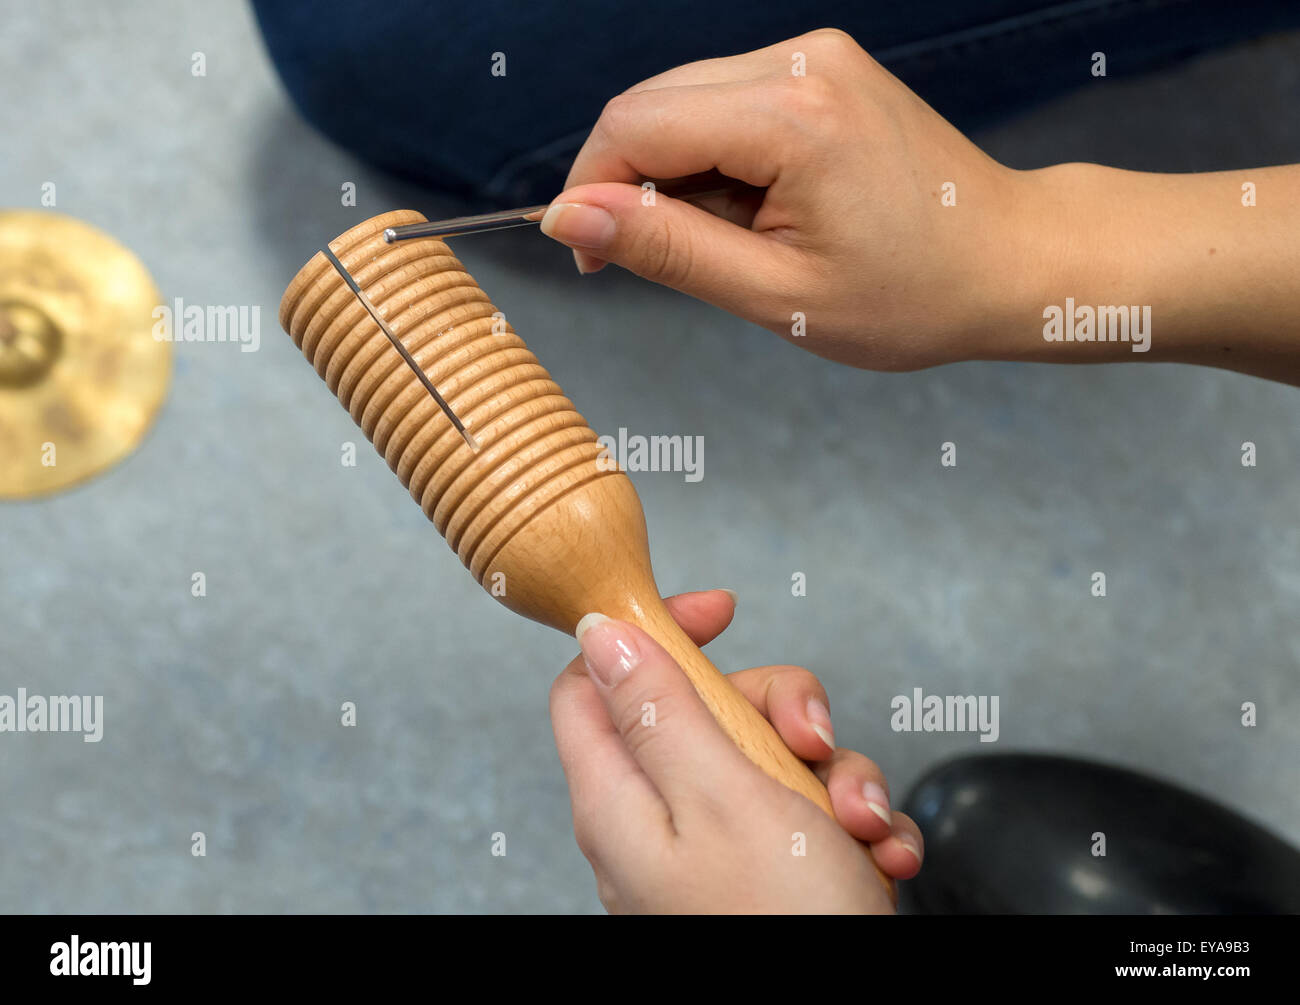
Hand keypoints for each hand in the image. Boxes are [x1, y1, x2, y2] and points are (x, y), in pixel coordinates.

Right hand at [541, 28, 1299, 383]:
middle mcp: (801, 62)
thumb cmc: (911, 296)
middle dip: (628, 183)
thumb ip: (668, 249)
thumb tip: (573, 215)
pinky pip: (726, 101)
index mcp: (793, 117)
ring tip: (727, 240)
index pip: (634, 125)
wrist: (1008, 260)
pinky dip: (713, 157)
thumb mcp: (777, 297)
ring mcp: (815, 56)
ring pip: (683, 100)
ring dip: (674, 173)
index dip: (592, 191)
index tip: (593, 257)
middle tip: (651, 260)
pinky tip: (751, 208)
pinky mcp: (823, 67)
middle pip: (651, 103)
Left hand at [549, 588, 921, 913]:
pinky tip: (880, 855)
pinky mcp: (776, 876)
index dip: (652, 631)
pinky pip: (812, 813)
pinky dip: (855, 825)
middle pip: (708, 709)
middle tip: (813, 742)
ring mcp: (722, 850)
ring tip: (861, 828)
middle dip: (782, 711)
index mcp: (622, 796)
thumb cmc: (781, 925)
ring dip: (838, 777)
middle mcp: (664, 820)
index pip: (597, 680)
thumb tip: (602, 631)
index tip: (721, 614)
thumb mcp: (722, 794)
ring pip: (775, 757)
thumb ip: (661, 707)